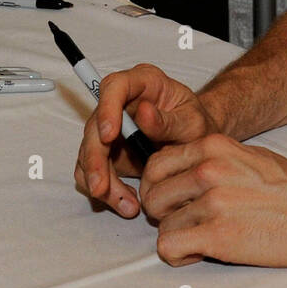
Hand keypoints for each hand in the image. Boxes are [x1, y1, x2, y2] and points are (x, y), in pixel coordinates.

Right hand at [74, 63, 217, 217]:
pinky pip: (94, 171)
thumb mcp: (192, 123)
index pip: (115, 86)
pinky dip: (105, 190)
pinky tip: (126, 203)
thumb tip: (143, 113)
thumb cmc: (197, 125)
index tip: (110, 136)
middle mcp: (120, 102)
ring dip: (100, 182)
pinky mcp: (106, 152)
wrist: (198, 143)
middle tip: (102, 188)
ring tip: (127, 204)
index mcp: (143, 83)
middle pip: (94, 126)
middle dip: (95, 159)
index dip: (107, 108)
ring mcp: (110, 128)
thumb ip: (169, 121)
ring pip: (89, 153)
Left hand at [139, 133, 286, 267]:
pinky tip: (203, 251)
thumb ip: (212, 160)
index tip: (173, 202)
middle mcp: (209, 169)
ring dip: (178, 236)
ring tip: (203, 238)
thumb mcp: (247, 156)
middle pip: (152, 197)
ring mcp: (213, 202)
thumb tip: (182, 172)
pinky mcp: (218, 235)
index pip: (155, 165)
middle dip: (164, 215)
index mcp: (214, 146)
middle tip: (187, 223)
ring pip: (161, 226)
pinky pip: (169, 248)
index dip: (158, 188)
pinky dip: (181, 255)